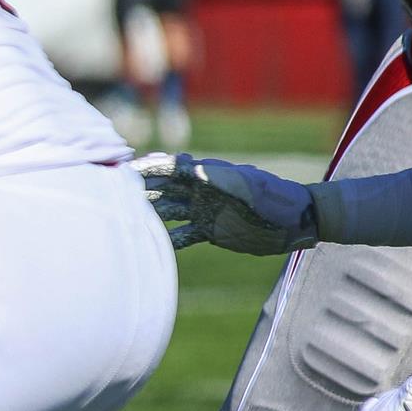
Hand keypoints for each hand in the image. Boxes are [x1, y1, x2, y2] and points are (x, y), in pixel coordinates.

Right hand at [134, 151, 319, 254]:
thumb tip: (179, 163)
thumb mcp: (247, 185)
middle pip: (163, 188)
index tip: (123, 170)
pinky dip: (166, 240)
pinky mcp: (210, 231)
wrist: (300, 221)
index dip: (147, 167)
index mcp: (209, 174)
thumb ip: (213, 176)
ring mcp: (204, 211)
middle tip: (111, 195)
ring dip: (147, 215)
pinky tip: (150, 247)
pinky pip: (181, 235)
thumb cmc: (277, 198)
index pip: (170, 167)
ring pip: (167, 211)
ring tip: (124, 221)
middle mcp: (202, 191)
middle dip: (138, 190)